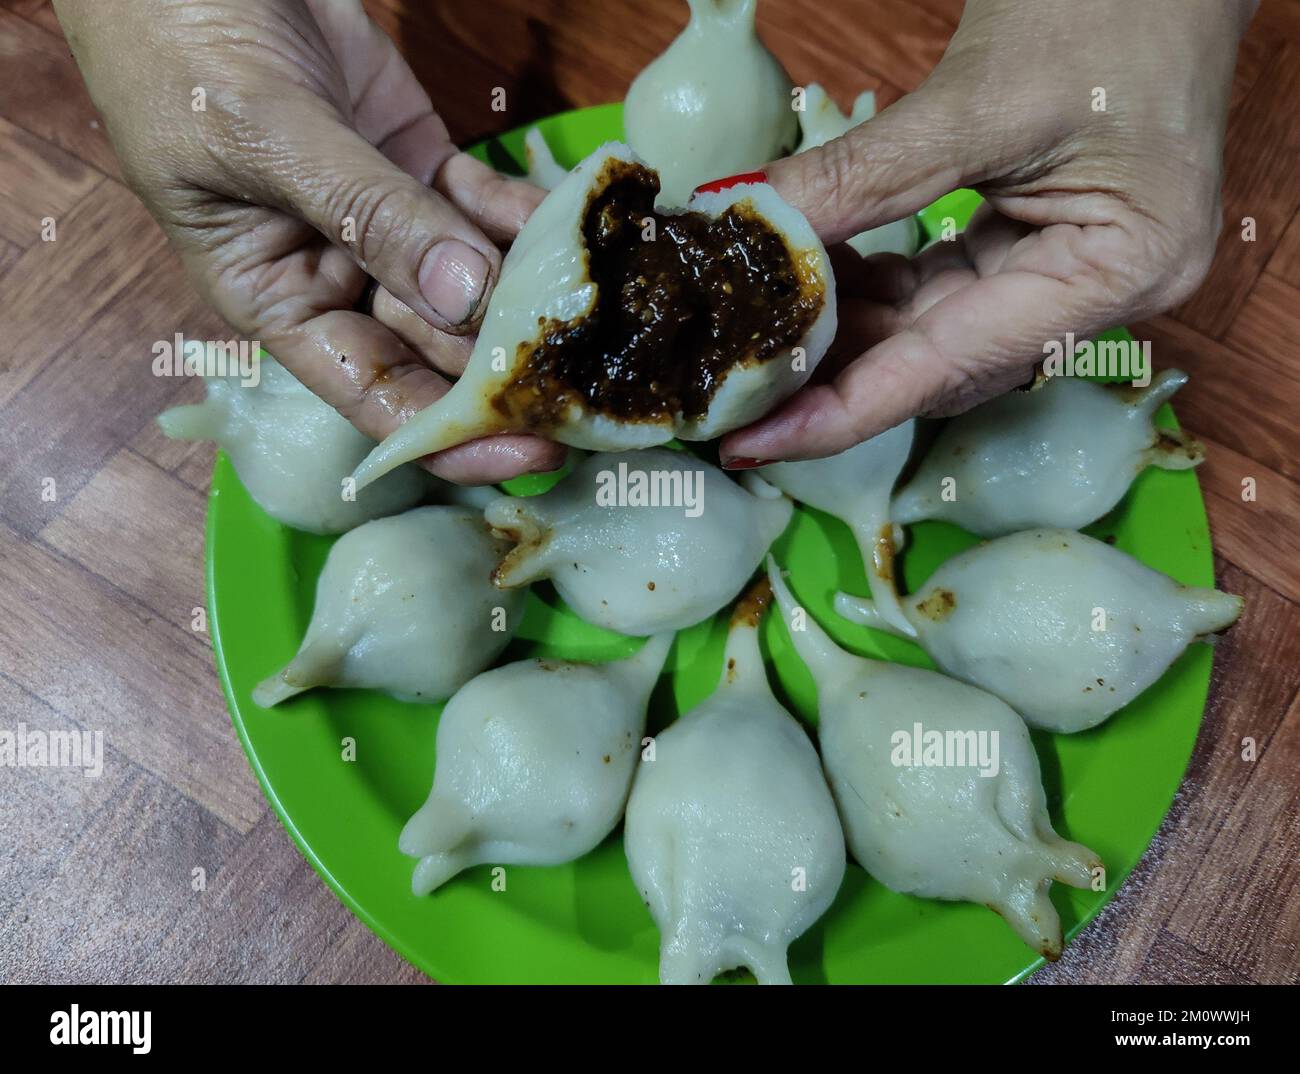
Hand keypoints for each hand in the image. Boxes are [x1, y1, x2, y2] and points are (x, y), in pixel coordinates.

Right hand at [55, 0, 565, 483]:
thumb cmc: (181, 51)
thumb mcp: (266, 138)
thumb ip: (368, 215)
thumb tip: (464, 294)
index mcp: (278, 299)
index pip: (373, 392)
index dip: (448, 434)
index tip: (526, 454)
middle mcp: (337, 277)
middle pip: (438, 346)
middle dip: (508, 368)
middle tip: (591, 385)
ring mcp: (386, 223)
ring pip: (472, 280)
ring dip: (531, 298)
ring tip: (604, 319)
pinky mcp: (422, 166)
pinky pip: (485, 206)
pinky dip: (527, 219)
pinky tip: (577, 232)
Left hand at [720, 0, 1256, 464]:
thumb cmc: (1109, 5)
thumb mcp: (976, 99)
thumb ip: (862, 176)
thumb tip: (750, 222)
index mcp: (1118, 271)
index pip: (950, 369)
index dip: (839, 413)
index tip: (751, 441)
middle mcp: (1100, 293)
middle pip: (940, 365)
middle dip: (832, 375)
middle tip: (733, 383)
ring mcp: (1070, 271)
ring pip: (934, 333)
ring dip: (846, 329)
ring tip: (757, 324)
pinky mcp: (1040, 245)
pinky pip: (943, 288)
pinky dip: (875, 285)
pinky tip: (811, 272)